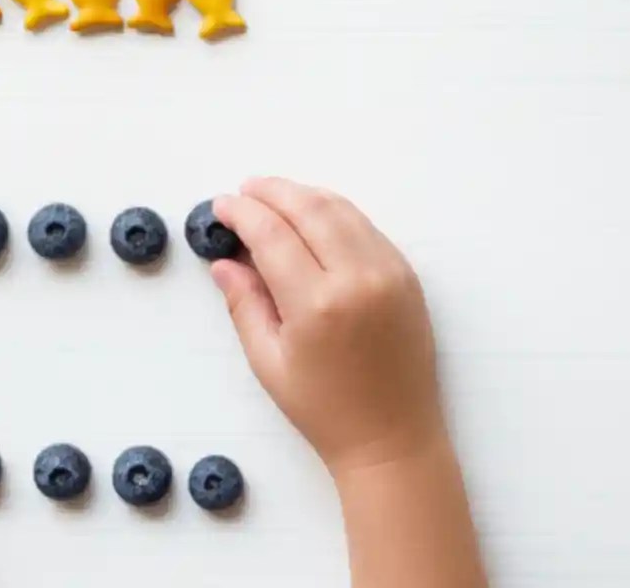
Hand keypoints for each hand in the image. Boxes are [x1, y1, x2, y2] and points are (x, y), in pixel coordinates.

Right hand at [213, 178, 444, 473]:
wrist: (392, 438)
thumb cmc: (323, 409)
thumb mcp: (268, 362)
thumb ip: (244, 304)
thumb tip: (224, 260)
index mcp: (317, 304)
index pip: (272, 234)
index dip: (242, 212)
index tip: (221, 205)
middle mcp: (357, 278)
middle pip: (309, 208)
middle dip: (271, 191)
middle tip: (244, 190)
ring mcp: (389, 273)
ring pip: (341, 210)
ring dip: (303, 195)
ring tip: (273, 196)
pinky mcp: (407, 276)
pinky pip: (366, 228)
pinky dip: (335, 213)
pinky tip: (313, 217)